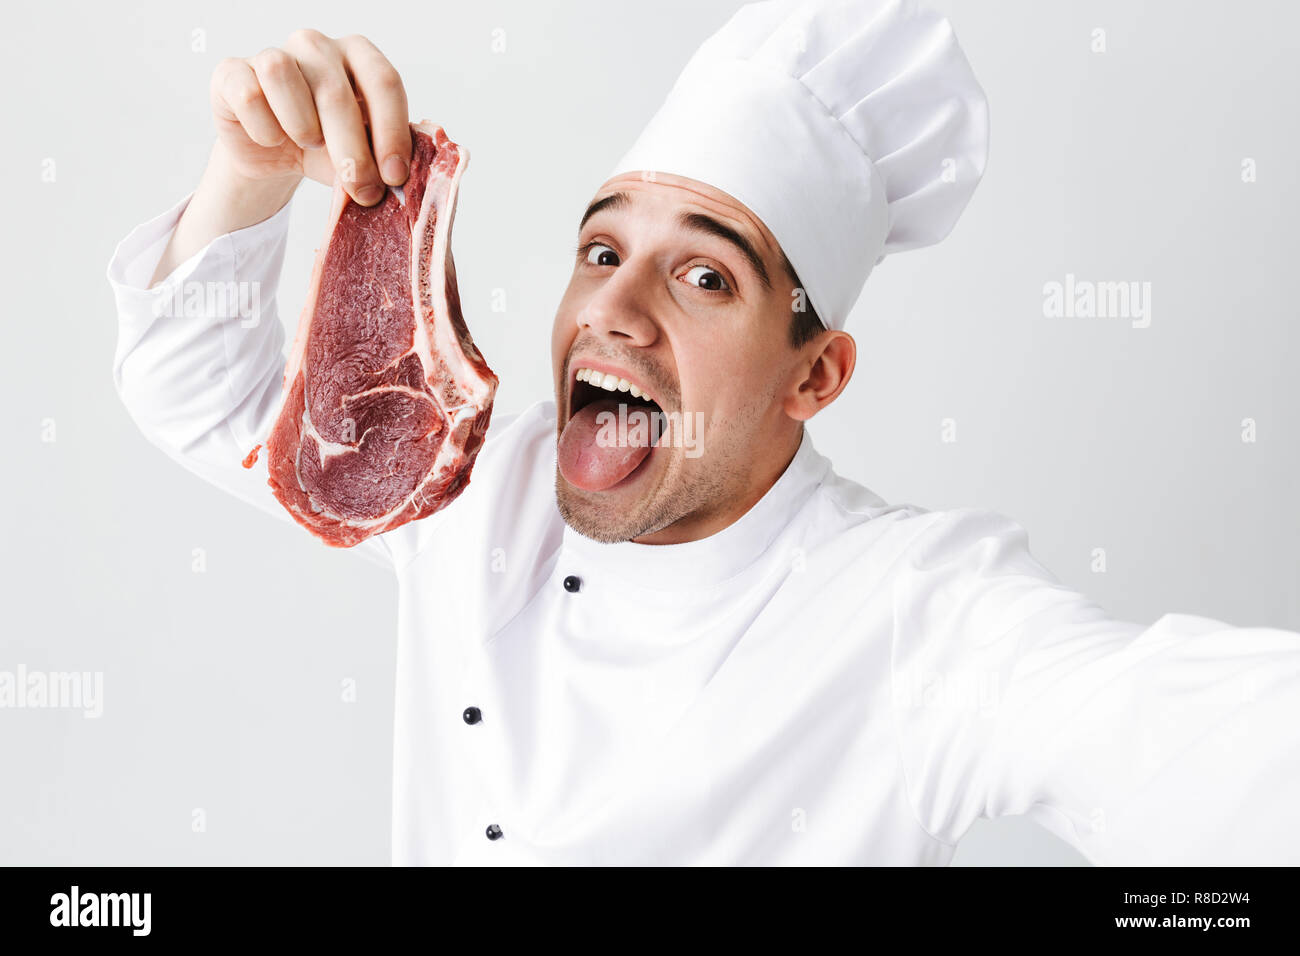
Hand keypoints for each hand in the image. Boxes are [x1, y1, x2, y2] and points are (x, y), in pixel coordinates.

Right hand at [209, 29, 411, 205]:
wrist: (273, 155)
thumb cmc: (325, 149)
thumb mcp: (362, 155)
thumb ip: (382, 157)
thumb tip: (402, 178)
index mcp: (357, 55)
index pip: (383, 81)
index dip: (392, 131)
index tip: (395, 176)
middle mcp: (315, 45)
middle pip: (335, 92)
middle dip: (353, 152)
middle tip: (362, 191)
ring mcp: (272, 53)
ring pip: (283, 76)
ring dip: (301, 126)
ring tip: (308, 144)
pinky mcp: (233, 72)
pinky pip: (248, 95)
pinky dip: (264, 128)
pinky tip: (272, 139)